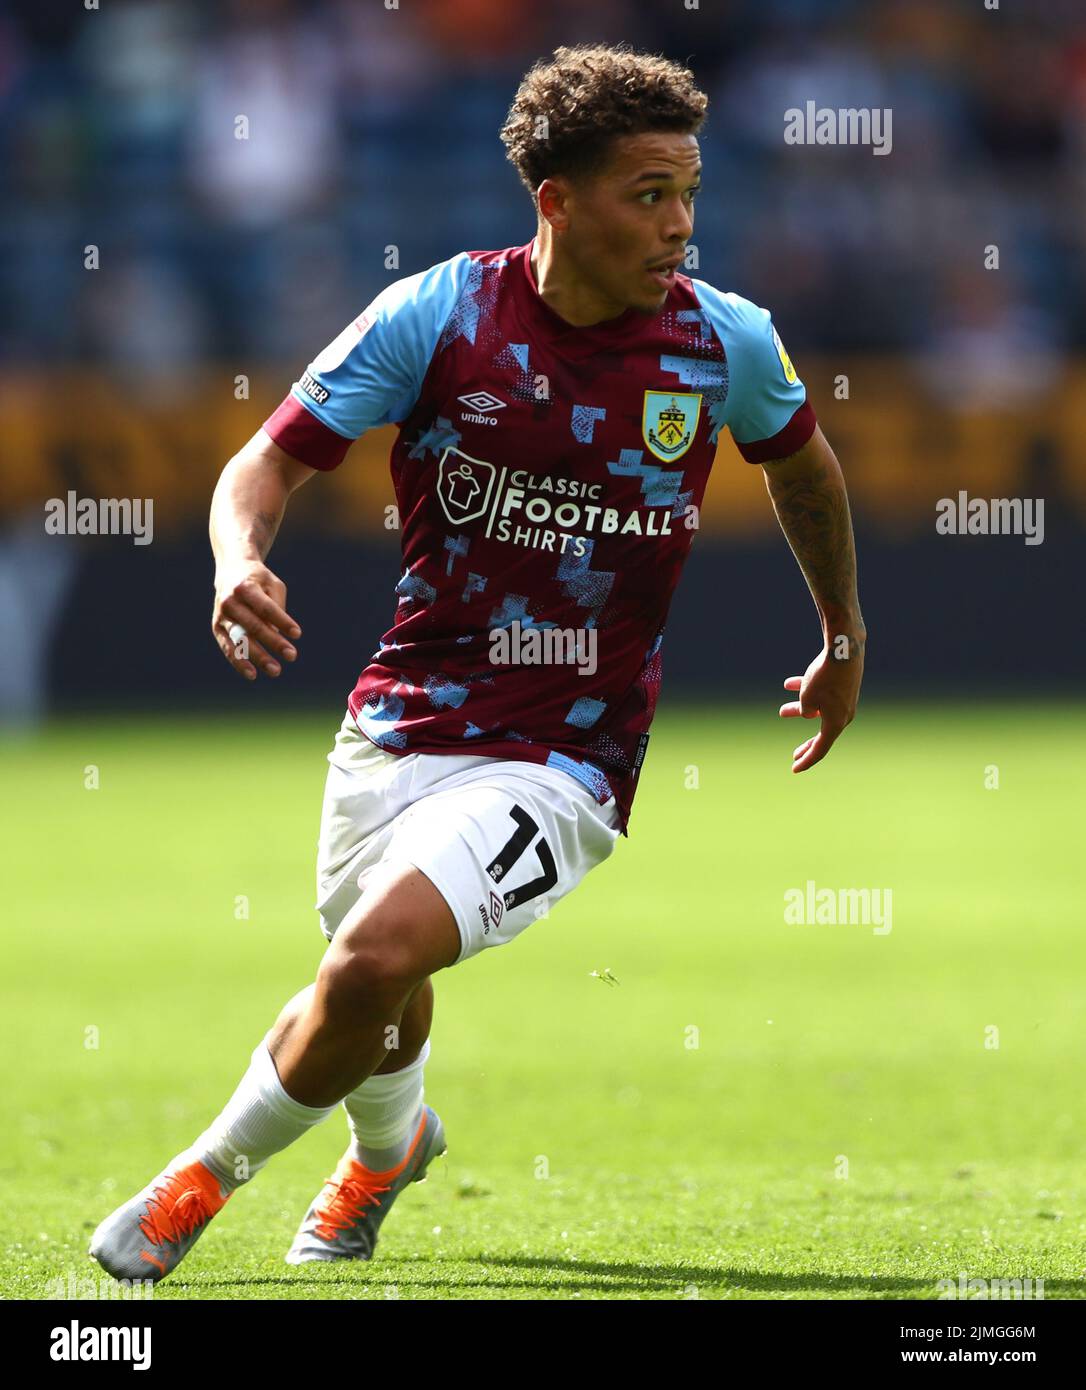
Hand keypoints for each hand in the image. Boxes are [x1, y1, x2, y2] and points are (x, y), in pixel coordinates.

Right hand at [212, 561, 300, 680]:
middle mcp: (230, 602)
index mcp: (245, 587)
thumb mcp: (272, 585)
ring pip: (240, 640)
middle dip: (274, 642)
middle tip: (292, 656)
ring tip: (275, 671)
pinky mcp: (217, 627)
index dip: (282, 621)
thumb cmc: (258, 580)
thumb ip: (276, 607)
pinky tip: (252, 674)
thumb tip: (278, 635)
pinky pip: (228, 647)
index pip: (266, 607)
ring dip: (258, 657)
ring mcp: (221, 616)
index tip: (297, 634)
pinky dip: (239, 662)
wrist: (231, 570)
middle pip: (254, 626)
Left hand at [778, 638, 862, 771]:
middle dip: (807, 745)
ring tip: (782, 711)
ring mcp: (846, 700)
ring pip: (819, 710)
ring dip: (799, 710)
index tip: (794, 769)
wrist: (844, 650)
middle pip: (823, 735)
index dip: (807, 760)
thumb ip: (805, 709)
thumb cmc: (824, 677)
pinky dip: (807, 691)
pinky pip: (822, 694)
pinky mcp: (844, 686)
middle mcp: (844, 714)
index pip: (820, 749)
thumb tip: (807, 711)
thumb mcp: (807, 697)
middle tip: (795, 754)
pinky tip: (789, 684)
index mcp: (836, 723)